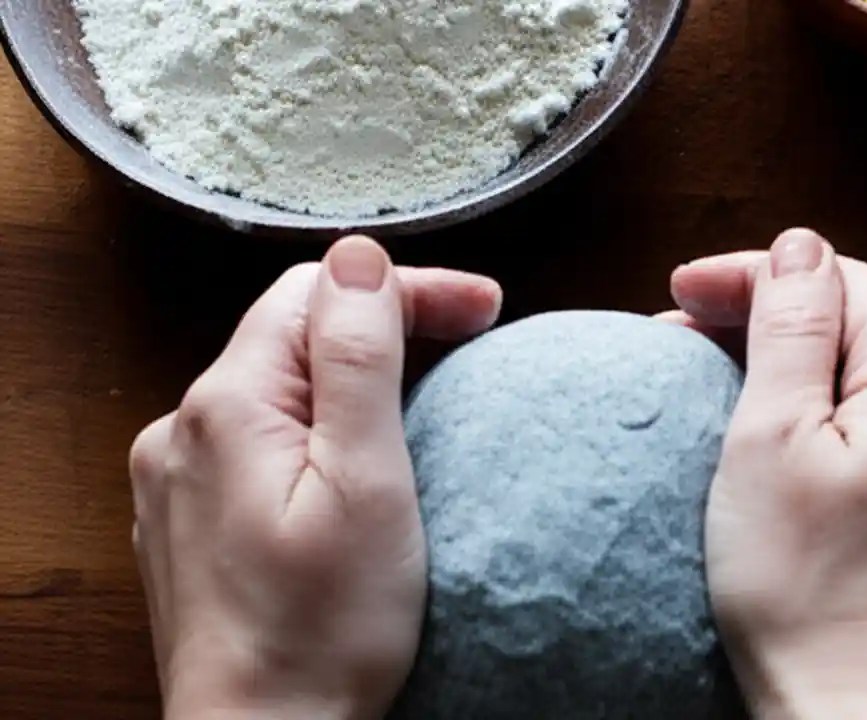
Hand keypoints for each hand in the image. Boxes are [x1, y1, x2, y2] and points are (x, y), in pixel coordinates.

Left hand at [128, 236, 501, 719]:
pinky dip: (317, 425)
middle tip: (471, 334)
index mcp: (227, 407)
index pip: (318, 292)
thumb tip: (357, 257)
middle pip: (294, 332)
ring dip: (355, 373)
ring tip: (429, 392)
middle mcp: (185, 430)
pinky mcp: (192, 519)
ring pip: (279, 384)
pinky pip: (259, 439)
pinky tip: (359, 458)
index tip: (484, 307)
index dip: (406, 286)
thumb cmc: (321, 635)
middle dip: (386, 321)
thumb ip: (358, 358)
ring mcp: (180, 477)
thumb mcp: (367, 484)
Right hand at [668, 230, 866, 719]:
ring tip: (739, 406)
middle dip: (779, 330)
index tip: (683, 293)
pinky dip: (854, 440)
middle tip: (692, 345)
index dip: (757, 276)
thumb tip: (800, 247)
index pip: (842, 284)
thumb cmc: (798, 591)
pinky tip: (807, 468)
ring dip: (815, 384)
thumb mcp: (769, 439)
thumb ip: (791, 328)